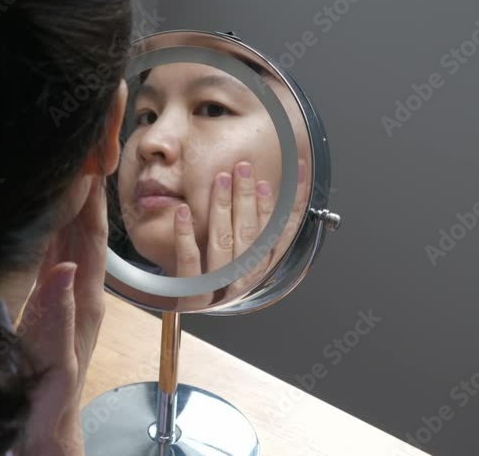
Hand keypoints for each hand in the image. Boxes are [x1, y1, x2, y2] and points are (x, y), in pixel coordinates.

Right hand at [17, 177, 108, 454]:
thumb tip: (64, 270)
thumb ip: (57, 315)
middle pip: (86, 224)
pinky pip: (59, 248)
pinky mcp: (55, 295)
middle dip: (87, 182)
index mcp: (84, 296)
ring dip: (73, 196)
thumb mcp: (52, 357)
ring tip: (71, 158)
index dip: (90, 195)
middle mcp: (81, 287)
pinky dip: (57, 221)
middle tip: (85, 139)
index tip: (89, 155)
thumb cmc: (49, 394)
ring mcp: (69, 290)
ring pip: (73, 232)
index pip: (88, 234)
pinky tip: (50, 204)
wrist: (48, 420)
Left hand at [172, 160, 309, 301]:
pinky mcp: (191, 295)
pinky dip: (185, 235)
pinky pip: (189, 261)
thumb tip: (269, 190)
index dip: (291, 205)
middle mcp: (243, 281)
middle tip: (244, 169)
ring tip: (221, 180)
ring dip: (222, 207)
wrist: (188, 309)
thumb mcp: (239, 257)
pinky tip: (183, 211)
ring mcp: (218, 289)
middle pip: (250, 235)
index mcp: (259, 272)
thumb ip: (255, 232)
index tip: (294, 174)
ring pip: (223, 243)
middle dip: (248, 198)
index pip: (281, 236)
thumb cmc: (214, 278)